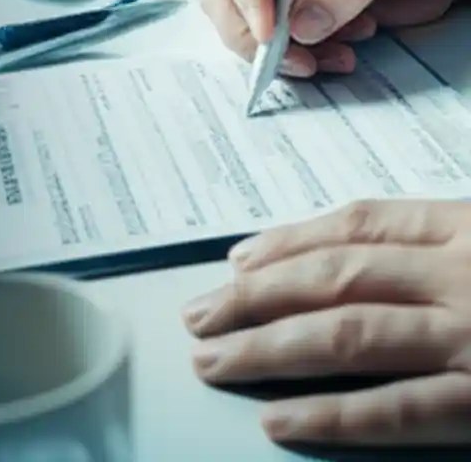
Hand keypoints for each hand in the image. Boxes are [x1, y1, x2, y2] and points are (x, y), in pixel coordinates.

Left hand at [182, 199, 470, 445]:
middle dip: (255, 296)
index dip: (289, 243)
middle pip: (335, 276)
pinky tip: (278, 419)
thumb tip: (342, 264)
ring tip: (211, 361)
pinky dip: (332, 414)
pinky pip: (399, 410)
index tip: (237, 262)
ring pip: (347, 335)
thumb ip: (438, 256)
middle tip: (199, 316)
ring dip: (267, 348)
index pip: (361, 226)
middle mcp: (463, 277)